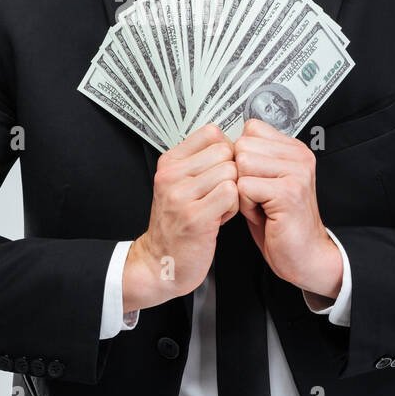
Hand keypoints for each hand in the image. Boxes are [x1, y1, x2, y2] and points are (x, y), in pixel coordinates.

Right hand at [124, 123, 238, 310]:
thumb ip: (200, 162)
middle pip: (225, 151)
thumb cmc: (176, 224)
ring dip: (234, 191)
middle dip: (231, 172)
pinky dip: (234, 207)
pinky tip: (220, 217)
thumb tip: (232, 142)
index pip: (211, 132)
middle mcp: (171, 175)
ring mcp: (181, 195)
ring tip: (219, 206)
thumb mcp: (179, 184)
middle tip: (219, 192)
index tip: (220, 168)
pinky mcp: (195, 217)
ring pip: (231, 172)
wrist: (160, 263)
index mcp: (169, 162)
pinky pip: (231, 194)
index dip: (225, 150)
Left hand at [234, 117, 342, 299]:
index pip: (251, 128)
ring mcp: (296, 172)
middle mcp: (298, 156)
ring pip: (242, 164)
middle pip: (243, 146)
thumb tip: (225, 142)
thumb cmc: (281, 223)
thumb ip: (254, 158)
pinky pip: (244, 187)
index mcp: (294, 149)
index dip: (243, 155)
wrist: (305, 256)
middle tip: (259, 196)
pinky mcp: (288, 192)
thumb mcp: (265, 183)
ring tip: (261, 204)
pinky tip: (263, 214)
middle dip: (241, 174)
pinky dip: (246, 205)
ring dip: (243, 190)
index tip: (257, 178)